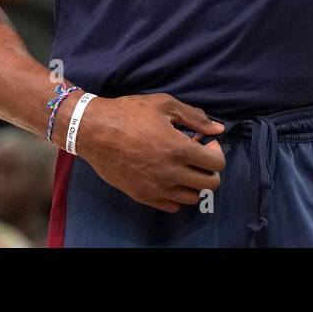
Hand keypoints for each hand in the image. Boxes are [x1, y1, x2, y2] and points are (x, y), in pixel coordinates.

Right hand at [74, 93, 226, 212]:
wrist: (93, 131)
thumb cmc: (129, 113)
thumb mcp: (165, 105)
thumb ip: (195, 118)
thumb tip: (219, 129)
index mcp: (178, 149)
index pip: (216, 164)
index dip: (216, 151)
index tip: (205, 142)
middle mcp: (170, 173)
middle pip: (210, 184)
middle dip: (210, 169)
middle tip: (198, 155)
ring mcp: (156, 188)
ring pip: (192, 198)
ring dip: (195, 183)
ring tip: (184, 167)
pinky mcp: (142, 196)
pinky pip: (172, 206)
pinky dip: (178, 194)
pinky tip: (170, 178)